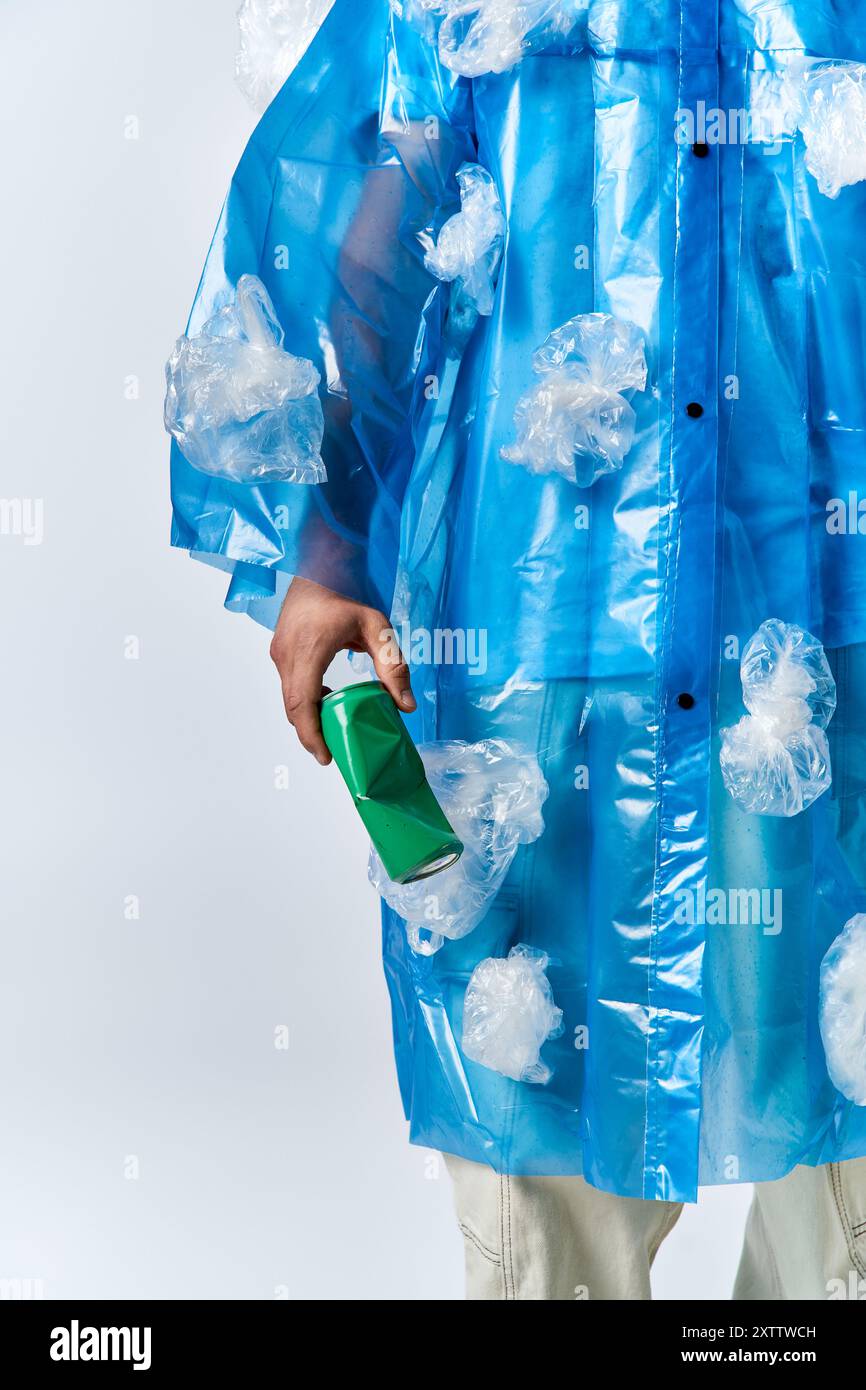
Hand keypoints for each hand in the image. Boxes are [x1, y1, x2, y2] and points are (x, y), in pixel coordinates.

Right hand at [270, 576, 415, 764]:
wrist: (319, 564)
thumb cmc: (347, 592)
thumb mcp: (378, 629)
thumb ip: (393, 666)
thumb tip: (406, 705)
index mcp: (309, 649)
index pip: (302, 703)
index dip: (311, 734)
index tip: (325, 755)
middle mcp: (287, 654)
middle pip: (293, 708)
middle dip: (310, 735)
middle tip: (331, 753)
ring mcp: (279, 652)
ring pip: (288, 698)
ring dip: (306, 719)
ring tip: (330, 734)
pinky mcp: (280, 651)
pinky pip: (289, 685)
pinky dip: (303, 701)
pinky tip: (326, 702)